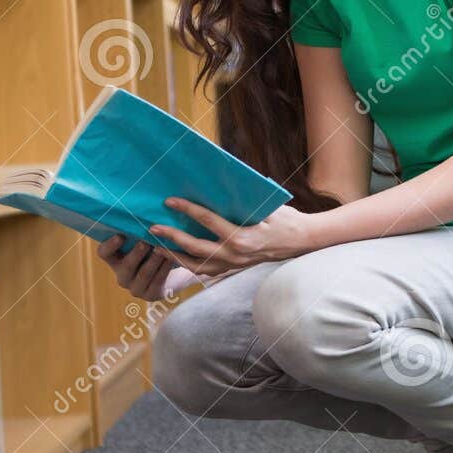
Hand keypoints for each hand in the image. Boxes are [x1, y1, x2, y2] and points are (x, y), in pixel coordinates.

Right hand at [97, 235, 177, 300]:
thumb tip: (144, 212)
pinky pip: (157, 281)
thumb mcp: (145, 241)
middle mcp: (122, 276)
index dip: (110, 245)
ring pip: (144, 274)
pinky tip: (171, 259)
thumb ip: (140, 231)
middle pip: (126, 266)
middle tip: (146, 241)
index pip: (104, 253)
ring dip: (154, 260)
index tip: (120, 235)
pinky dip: (164, 268)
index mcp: (115, 260)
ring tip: (162, 248)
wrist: (173, 273)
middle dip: (137, 253)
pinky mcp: (150, 295)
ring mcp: (135, 288)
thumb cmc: (156, 250)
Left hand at [145, 199, 315, 276]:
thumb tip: (217, 181)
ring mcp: (232, 266)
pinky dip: (187, 264)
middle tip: (153, 227)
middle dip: (171, 237)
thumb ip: (241, 199)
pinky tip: (175, 256)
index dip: (187, 209)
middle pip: (194, 247)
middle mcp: (234, 255)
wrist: (299, 241)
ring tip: (157, 246)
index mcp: (242, 237)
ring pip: (195, 265)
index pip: (208, 221)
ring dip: (174, 256)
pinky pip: (203, 271)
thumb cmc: (283, 219)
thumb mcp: (264, 205)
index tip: (170, 201)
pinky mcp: (232, 270)